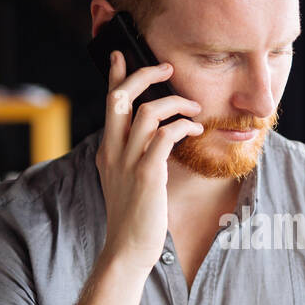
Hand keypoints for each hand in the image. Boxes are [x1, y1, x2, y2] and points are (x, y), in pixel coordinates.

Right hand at [96, 51, 203, 275]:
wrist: (127, 250)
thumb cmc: (134, 219)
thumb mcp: (127, 182)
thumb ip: (134, 157)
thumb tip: (155, 138)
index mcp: (107, 151)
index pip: (109, 104)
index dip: (115, 76)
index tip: (120, 55)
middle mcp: (113, 152)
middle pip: (121, 97)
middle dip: (144, 75)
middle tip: (167, 68)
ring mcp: (128, 162)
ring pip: (146, 111)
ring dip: (175, 103)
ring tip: (194, 108)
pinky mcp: (147, 175)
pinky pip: (165, 136)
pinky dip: (183, 126)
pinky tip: (196, 130)